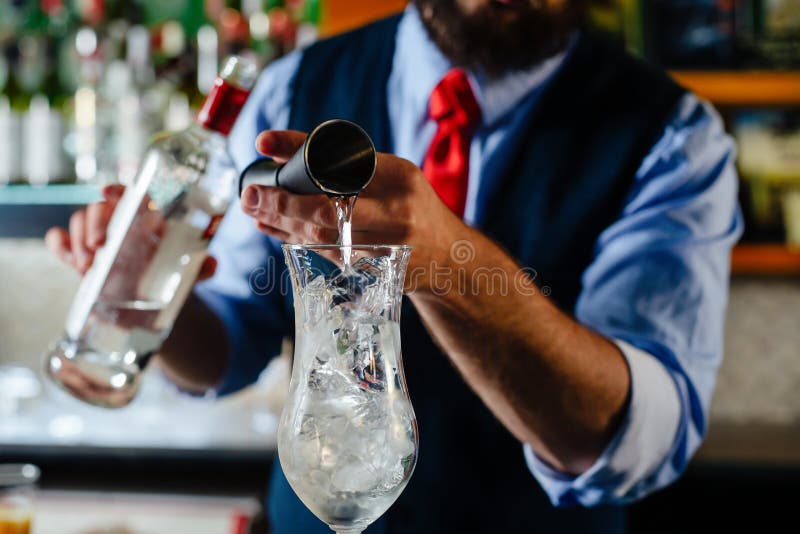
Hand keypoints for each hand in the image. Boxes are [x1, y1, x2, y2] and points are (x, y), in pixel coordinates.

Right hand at [45, 184, 216, 279]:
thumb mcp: (188, 275)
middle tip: (99, 245)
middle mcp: (120, 225)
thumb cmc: (168, 279)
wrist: (147, 306)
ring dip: (78, 238)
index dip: (120, 190)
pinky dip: (59, 244)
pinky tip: (66, 254)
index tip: (108, 191)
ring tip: (89, 264)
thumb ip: (202, 269)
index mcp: (147, 222)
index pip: (133, 197)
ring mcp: (97, 239)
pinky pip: (60, 240)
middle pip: (101, 207)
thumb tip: (213, 264)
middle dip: (95, 222)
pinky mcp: (79, 256)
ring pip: (79, 220)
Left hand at [240, 130, 470, 287]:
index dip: (298, 150)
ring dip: (281, 222)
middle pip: (326, 210)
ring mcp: (385, 247)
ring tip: (252, 208)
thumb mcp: (394, 175)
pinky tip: (270, 227)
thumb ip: (348, 164)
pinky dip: (294, 239)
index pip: (342, 159)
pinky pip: (325, 253)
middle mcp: (395, 213)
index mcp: (399, 177)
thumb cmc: (413, 206)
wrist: (450, 257)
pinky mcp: (373, 271)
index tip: (263, 143)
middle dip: (280, 202)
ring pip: (321, 236)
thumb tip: (282, 150)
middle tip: (249, 193)